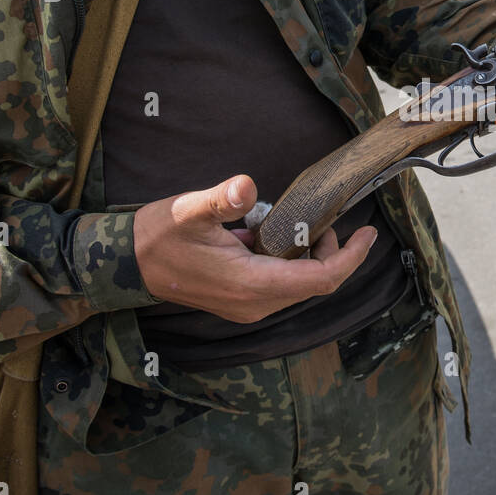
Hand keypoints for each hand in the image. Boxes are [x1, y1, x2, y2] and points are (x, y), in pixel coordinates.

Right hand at [132, 175, 375, 323]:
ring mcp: (248, 308)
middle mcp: (255, 305)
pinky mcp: (241, 303)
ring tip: (309, 226)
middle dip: (333, 254)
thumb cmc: (159, 236)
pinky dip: (294, 263)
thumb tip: (245, 186)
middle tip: (332, 222)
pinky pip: (282, 286)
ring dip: (313, 259)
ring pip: (300, 287)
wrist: (127, 265)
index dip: (349, 258)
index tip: (368, 234)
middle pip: (316, 284)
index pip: (320, 279)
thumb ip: (222, 200)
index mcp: (251, 285)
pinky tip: (281, 238)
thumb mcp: (189, 210)